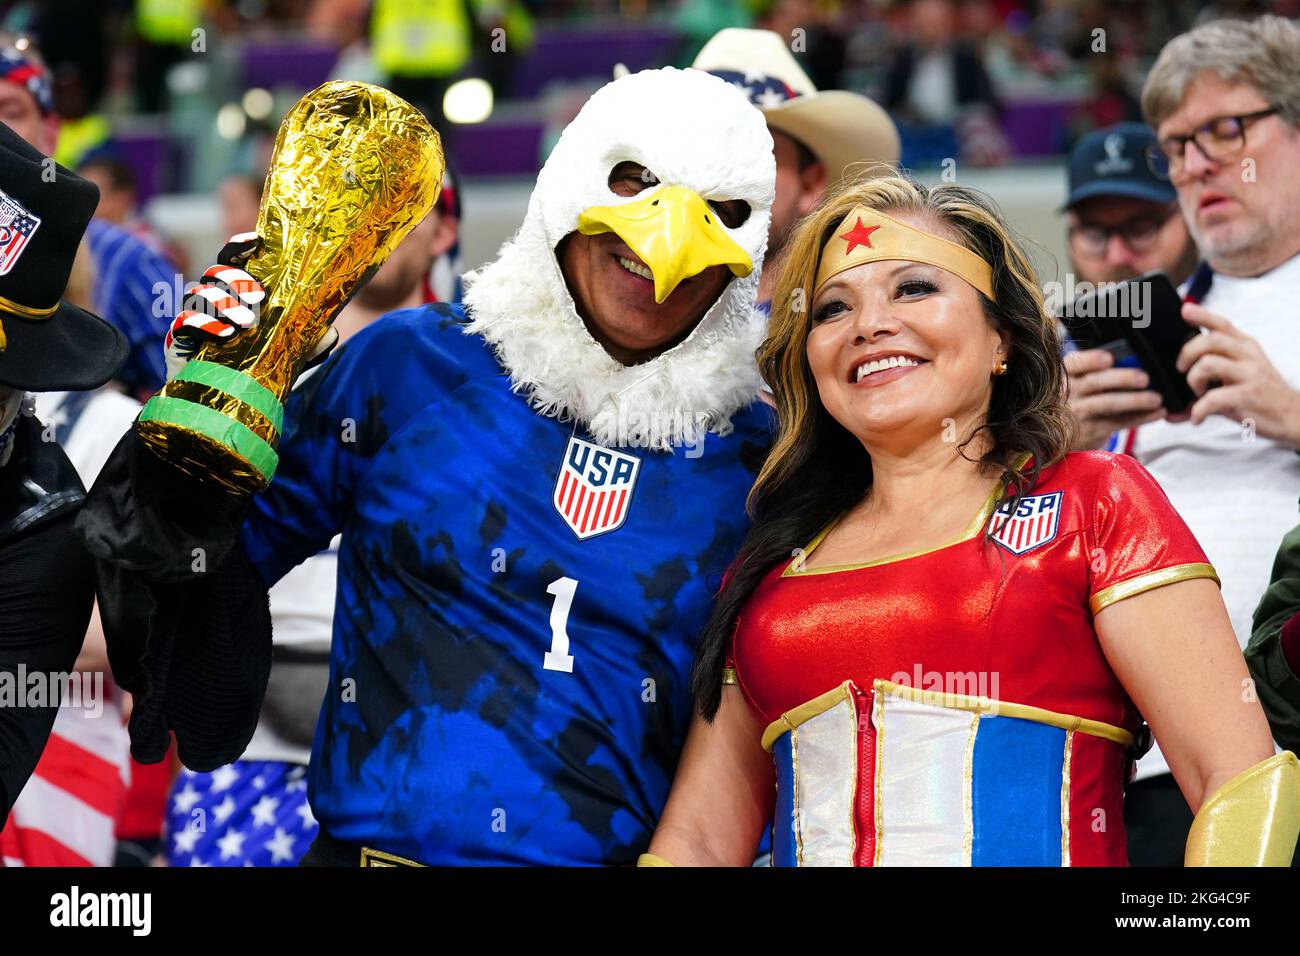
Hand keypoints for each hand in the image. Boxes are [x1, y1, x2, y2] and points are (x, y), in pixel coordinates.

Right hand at [163, 233, 338, 382]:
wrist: (215, 404)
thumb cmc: (250, 370)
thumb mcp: (286, 357)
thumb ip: (307, 346)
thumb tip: (330, 333)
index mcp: (233, 295)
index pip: (231, 261)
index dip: (240, 247)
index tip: (257, 242)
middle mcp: (210, 301)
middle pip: (215, 273)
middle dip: (236, 279)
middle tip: (259, 295)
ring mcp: (192, 318)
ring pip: (200, 295)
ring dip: (225, 305)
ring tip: (248, 324)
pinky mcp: (177, 340)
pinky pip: (185, 323)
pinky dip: (205, 326)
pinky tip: (226, 336)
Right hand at [1064, 348, 1165, 449]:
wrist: (1063, 434)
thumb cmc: (1079, 399)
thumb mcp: (1078, 382)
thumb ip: (1099, 372)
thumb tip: (1137, 364)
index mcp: (1066, 373)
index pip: (1075, 363)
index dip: (1091, 360)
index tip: (1109, 358)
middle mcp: (1068, 392)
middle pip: (1094, 382)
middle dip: (1121, 379)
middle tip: (1144, 378)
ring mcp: (1078, 413)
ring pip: (1107, 404)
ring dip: (1134, 401)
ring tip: (1156, 399)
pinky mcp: (1091, 431)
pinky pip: (1119, 422)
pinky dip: (1141, 417)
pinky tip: (1156, 412)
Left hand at [1177, 302, 1299, 445]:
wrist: (1294, 416)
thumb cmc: (1260, 396)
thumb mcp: (1240, 378)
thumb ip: (1208, 382)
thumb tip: (1173, 407)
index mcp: (1245, 347)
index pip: (1222, 324)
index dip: (1202, 315)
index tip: (1184, 310)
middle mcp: (1248, 356)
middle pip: (1211, 339)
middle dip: (1187, 353)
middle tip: (1182, 370)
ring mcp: (1250, 375)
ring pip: (1208, 363)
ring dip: (1193, 379)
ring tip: (1197, 393)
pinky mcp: (1248, 396)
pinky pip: (1213, 398)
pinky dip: (1198, 410)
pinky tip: (1198, 418)